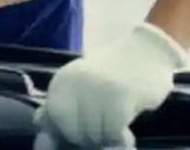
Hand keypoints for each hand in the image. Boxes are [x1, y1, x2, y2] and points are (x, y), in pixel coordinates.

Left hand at [35, 22, 186, 146]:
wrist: (149, 50)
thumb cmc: (113, 72)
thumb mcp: (81, 82)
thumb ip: (63, 103)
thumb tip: (40, 122)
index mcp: (62, 82)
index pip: (53, 122)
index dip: (68, 132)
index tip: (84, 129)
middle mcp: (75, 85)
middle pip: (72, 133)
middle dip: (87, 138)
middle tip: (104, 129)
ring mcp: (97, 92)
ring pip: (93, 137)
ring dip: (105, 138)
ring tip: (116, 127)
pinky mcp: (119, 100)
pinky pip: (113, 134)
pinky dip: (120, 138)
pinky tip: (126, 131)